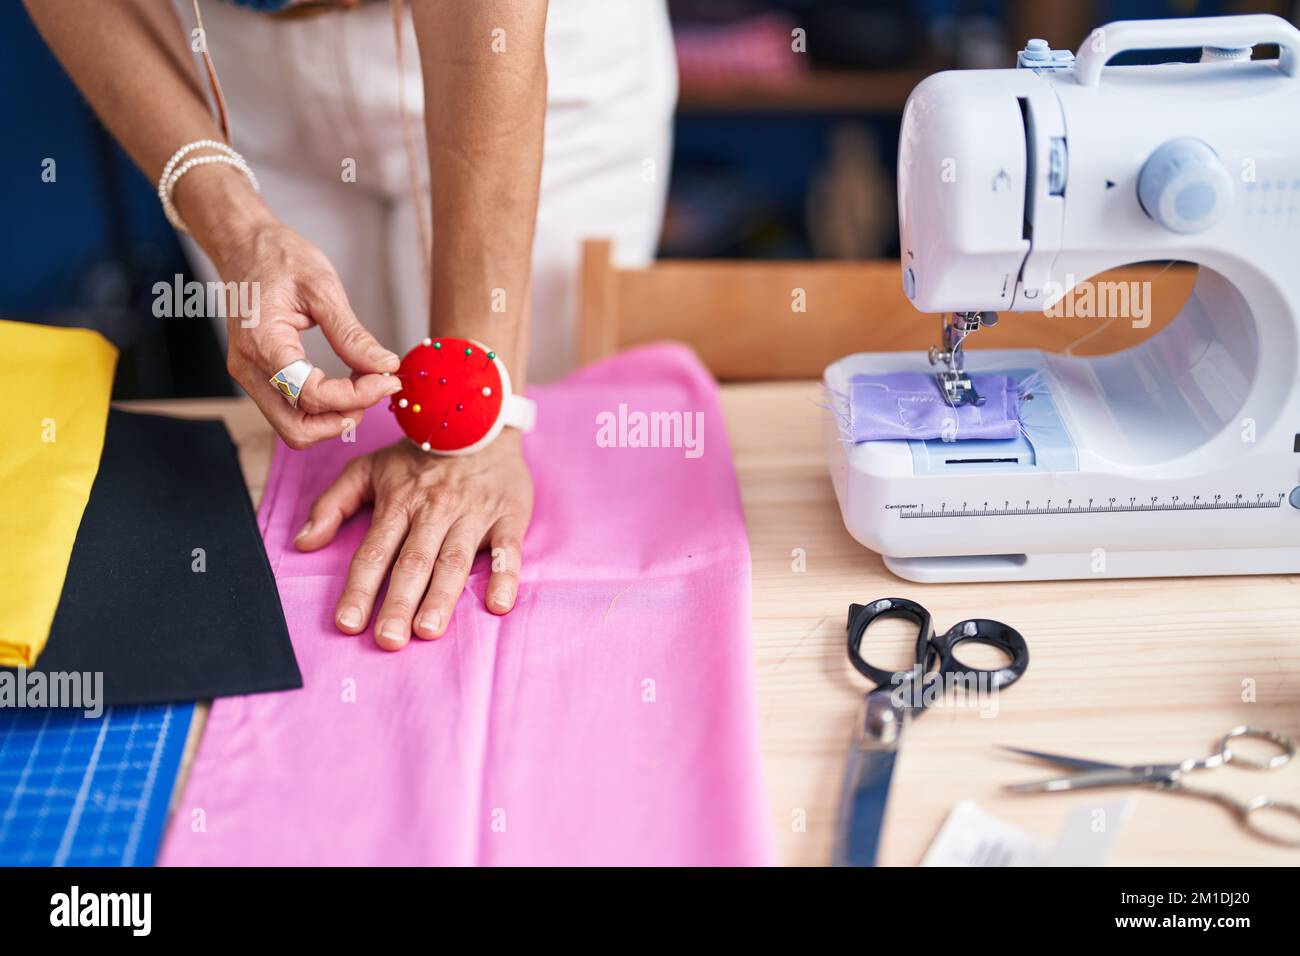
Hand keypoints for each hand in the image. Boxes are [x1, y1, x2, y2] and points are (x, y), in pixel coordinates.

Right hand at [212, 217, 402, 448]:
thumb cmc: (279, 257)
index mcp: (262, 343)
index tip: (387, 379)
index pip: (311, 395)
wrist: (243, 246)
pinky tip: (346, 384)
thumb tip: (385, 366)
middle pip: (297, 429)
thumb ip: (352, 334)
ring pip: (293, 427)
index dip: (356, 396)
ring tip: (362, 387)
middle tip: (374, 390)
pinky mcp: (258, 377)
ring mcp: (249, 376)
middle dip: (342, 419)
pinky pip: (290, 411)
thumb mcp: (323, 287)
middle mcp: (248, 368)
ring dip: (333, 418)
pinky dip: (322, 408)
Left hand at [293, 431, 533, 649]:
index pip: (374, 552)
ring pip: (453, 560)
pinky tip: (498, 604)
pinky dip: (504, 576)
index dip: (359, 589)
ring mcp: (472, 515)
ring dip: (441, 597)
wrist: (480, 419)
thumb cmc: (421, 454)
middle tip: (388, 640)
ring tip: (428, 630)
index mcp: (398, 503)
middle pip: (413, 562)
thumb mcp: (370, 468)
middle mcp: (433, 511)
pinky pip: (507, 550)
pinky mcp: (508, 517)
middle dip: (398, 602)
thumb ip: (334, 503)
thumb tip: (302, 543)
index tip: (347, 624)